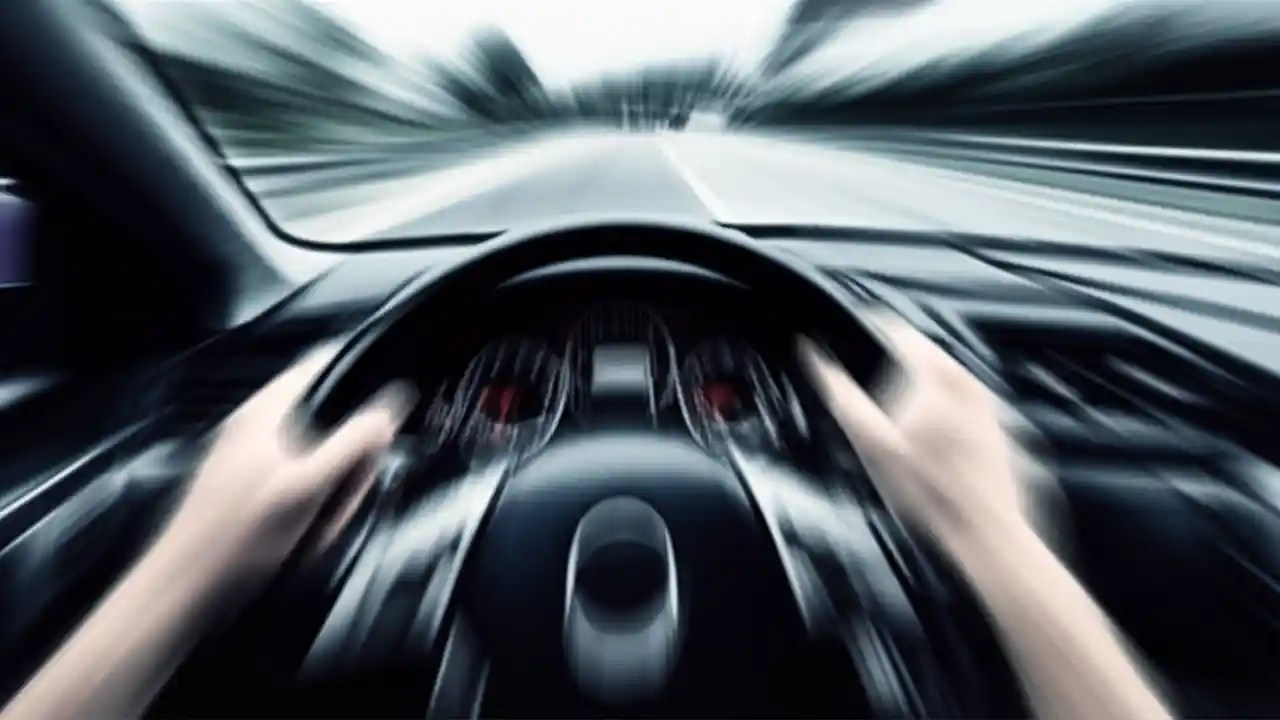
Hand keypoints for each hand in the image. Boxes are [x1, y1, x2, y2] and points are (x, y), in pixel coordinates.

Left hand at [161, 345, 414, 585]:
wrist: (182, 591)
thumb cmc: (243, 536)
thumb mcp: (308, 488)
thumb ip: (353, 444)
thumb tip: (391, 409)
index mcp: (266, 411)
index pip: (322, 367)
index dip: (360, 380)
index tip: (385, 413)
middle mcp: (254, 425)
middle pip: (325, 417)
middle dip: (348, 451)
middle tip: (348, 490)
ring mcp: (246, 457)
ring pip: (314, 453)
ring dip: (331, 484)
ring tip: (325, 519)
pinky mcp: (244, 488)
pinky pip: (296, 480)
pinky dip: (311, 501)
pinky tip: (308, 532)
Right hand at [799, 314, 1037, 554]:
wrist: (984, 530)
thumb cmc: (926, 490)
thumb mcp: (874, 444)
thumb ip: (843, 396)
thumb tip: (812, 355)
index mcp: (937, 373)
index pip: (896, 330)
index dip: (865, 334)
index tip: (847, 349)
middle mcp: (968, 379)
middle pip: (920, 355)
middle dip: (892, 368)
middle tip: (871, 400)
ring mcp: (988, 403)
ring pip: (941, 379)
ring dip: (917, 390)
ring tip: (899, 427)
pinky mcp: (998, 426)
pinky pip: (961, 403)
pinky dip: (941, 412)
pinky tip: (930, 446)